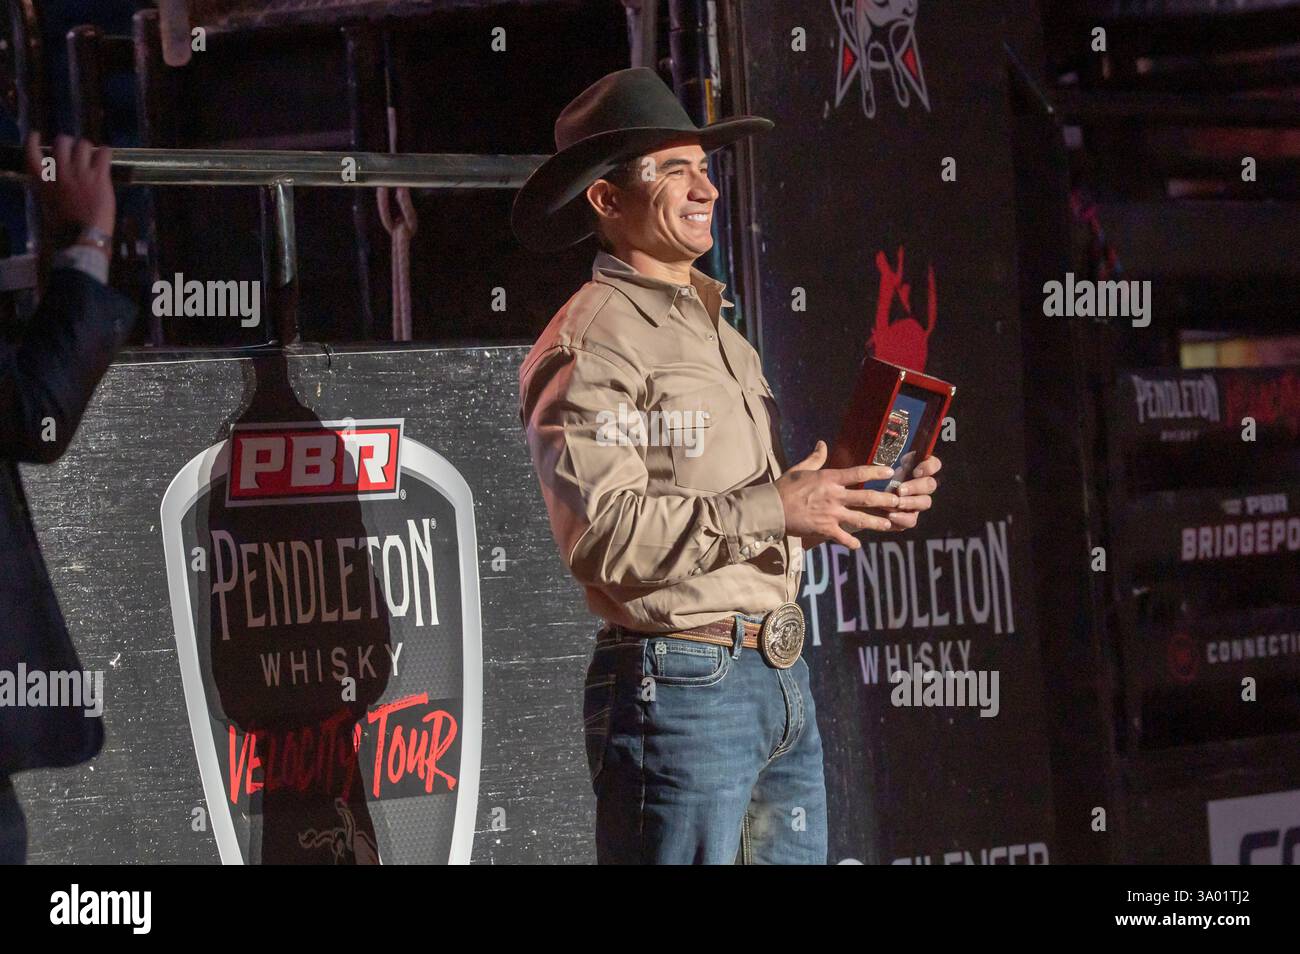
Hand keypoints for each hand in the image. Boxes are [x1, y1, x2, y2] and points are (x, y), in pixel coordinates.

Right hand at [25, 131, 114, 248]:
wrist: (82, 238)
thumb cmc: (64, 229)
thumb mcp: (47, 206)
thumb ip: (48, 188)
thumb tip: (54, 181)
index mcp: (43, 181)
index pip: (31, 152)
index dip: (33, 141)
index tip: (36, 135)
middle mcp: (60, 172)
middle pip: (61, 142)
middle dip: (68, 143)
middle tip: (75, 151)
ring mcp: (80, 172)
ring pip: (83, 144)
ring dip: (88, 148)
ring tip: (92, 157)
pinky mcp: (99, 177)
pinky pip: (104, 153)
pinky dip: (106, 152)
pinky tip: (106, 157)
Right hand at [775, 440, 900, 550]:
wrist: (772, 509)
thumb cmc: (785, 487)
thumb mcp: (800, 469)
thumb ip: (815, 458)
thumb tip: (822, 443)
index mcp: (829, 479)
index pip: (858, 473)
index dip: (876, 472)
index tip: (890, 471)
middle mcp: (834, 496)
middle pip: (866, 498)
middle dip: (885, 500)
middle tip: (899, 501)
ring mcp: (831, 514)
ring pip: (860, 519)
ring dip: (876, 522)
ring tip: (888, 524)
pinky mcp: (824, 529)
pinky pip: (842, 537)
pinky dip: (851, 542)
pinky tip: (857, 545)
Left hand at [873, 453, 941, 531]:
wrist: (869, 501)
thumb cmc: (882, 481)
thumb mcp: (890, 467)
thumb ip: (901, 464)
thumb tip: (907, 462)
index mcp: (919, 471)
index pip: (934, 465)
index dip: (929, 467)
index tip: (915, 471)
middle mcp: (922, 487)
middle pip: (930, 485)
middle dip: (916, 486)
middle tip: (900, 489)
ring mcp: (918, 503)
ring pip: (925, 502)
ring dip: (910, 502)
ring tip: (896, 502)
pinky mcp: (910, 518)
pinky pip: (912, 520)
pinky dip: (902, 518)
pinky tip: (891, 515)